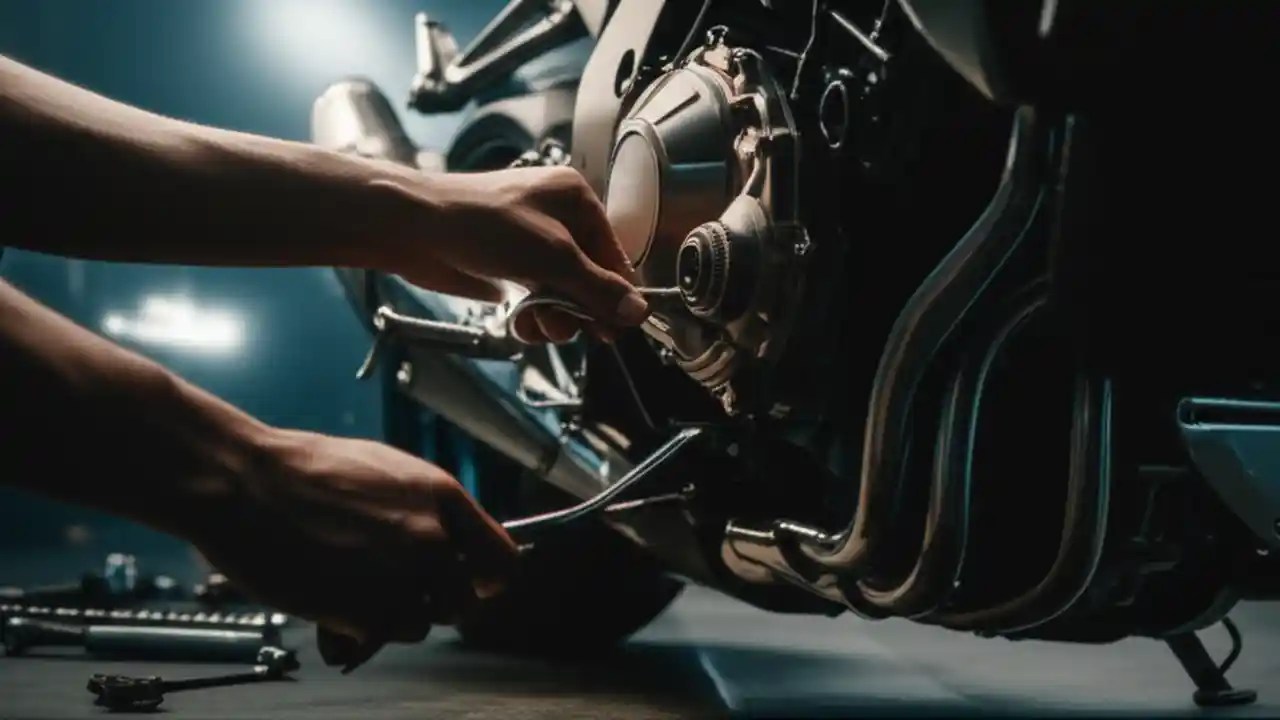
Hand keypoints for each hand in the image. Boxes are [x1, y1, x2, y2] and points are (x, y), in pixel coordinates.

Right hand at [190, 428, 517, 646]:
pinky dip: (355, 630)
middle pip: (463, 602)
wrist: (245, 484)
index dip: (486, 579)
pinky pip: (378, 638)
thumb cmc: (303, 472)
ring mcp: (401, 578)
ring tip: (349, 584)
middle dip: (432, 601)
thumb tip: (449, 540)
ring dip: (389, 615)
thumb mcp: (386, 471)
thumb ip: (427, 509)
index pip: (500, 560)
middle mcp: (431, 539)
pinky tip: (328, 599)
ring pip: (419, 624)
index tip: (472, 584)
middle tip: (395, 588)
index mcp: (441, 498)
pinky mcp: (366, 613)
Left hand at [372, 166, 647, 342]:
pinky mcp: (506, 263)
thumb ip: (598, 289)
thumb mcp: (552, 258)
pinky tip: (521, 323)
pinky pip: (535, 296)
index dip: (615, 294)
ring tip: (537, 326)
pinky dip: (532, 314)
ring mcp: (529, 241)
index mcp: (575, 199)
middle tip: (568, 330)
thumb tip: (638, 312)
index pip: (613, 254)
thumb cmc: (482, 225)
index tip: (612, 329)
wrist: (413, 228)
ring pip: (561, 291)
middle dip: (578, 309)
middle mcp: (556, 217)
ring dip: (554, 317)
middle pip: (588, 277)